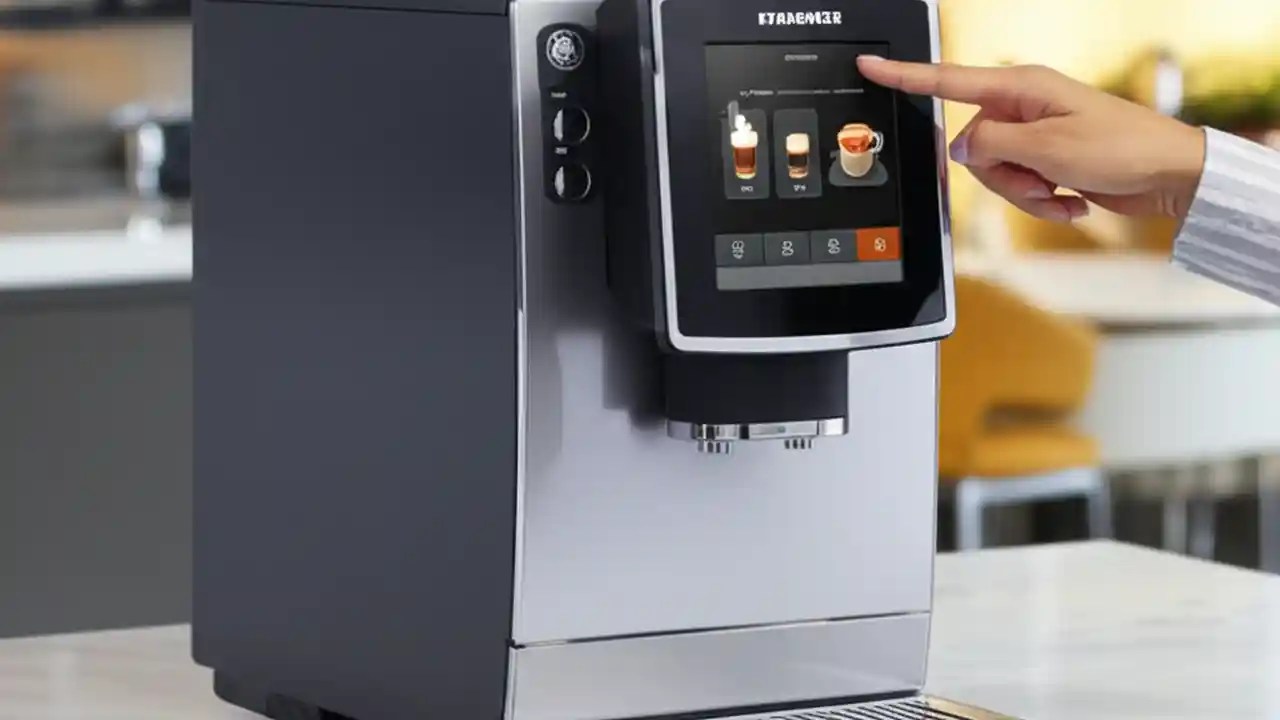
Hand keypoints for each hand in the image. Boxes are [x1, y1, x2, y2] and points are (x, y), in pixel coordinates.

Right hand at [856, 56, 1206, 223]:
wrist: (1170, 175)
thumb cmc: (1124, 149)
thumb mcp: (1047, 148)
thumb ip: (991, 146)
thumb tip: (960, 148)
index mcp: (1020, 89)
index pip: (948, 81)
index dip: (905, 76)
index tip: (870, 66)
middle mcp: (1024, 108)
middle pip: (973, 148)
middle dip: (1002, 177)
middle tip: (1040, 181)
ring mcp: (1035, 135)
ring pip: (995, 174)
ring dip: (1026, 194)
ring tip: (1061, 193)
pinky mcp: (1046, 160)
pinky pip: (1020, 187)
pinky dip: (1043, 200)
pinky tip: (1072, 199)